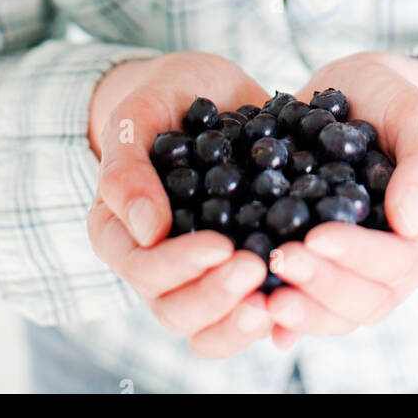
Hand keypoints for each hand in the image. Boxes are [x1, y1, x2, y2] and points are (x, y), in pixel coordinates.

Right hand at [87, 50, 274, 357]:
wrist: (212, 90)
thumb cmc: (166, 96)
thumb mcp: (139, 112)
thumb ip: (128, 165)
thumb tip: (147, 232)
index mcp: (120, 230)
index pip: (142, 268)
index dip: (179, 266)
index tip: (220, 246)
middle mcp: (157, 262)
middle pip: (175, 311)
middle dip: (215, 299)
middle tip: (255, 269)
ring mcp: (200, 271)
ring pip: (210, 328)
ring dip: (240, 322)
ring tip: (276, 303)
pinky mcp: (241, 266)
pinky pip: (250, 309)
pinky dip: (274, 318)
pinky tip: (297, 308)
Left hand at [264, 51, 417, 349]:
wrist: (361, 93)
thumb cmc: (395, 98)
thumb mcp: (417, 114)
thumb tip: (409, 223)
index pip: (401, 261)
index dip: (359, 256)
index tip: (316, 237)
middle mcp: (403, 262)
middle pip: (368, 299)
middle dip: (322, 285)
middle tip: (279, 260)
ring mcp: (363, 271)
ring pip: (338, 313)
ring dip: (300, 309)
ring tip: (257, 296)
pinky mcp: (328, 268)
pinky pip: (310, 303)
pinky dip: (285, 318)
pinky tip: (255, 312)